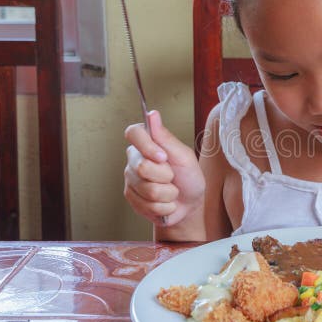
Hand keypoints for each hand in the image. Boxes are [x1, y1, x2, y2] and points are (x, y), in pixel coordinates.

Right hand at [124, 110, 204, 226]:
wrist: (190, 203)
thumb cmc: (189, 177)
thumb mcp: (184, 155)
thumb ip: (166, 137)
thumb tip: (152, 114)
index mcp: (146, 144)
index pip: (133, 133)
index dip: (147, 146)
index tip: (163, 157)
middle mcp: (134, 160)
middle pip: (142, 167)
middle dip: (166, 176)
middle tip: (173, 176)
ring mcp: (131, 180)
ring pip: (148, 189)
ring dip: (168, 194)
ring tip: (171, 190)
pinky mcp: (131, 199)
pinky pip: (148, 205)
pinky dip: (164, 206)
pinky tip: (166, 202)